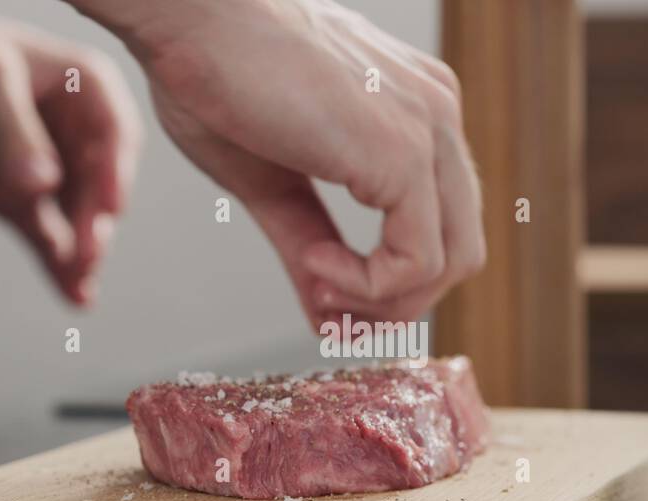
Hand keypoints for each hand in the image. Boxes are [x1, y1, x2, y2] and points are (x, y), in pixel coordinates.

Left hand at [0, 0, 142, 304]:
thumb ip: (14, 131)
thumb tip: (43, 186)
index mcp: (83, 87)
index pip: (115, 134)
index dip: (117, 171)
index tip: (110, 207)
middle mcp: (75, 130)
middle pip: (101, 184)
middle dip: (95, 219)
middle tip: (86, 252)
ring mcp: (48, 168)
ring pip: (79, 218)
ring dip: (83, 250)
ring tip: (79, 278)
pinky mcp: (19, 200)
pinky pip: (48, 239)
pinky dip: (58, 267)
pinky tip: (74, 295)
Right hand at [78, 0, 484, 328]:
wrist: (188, 16)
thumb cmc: (213, 76)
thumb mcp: (272, 183)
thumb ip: (310, 248)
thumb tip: (330, 323)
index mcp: (413, 113)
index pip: (441, 225)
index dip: (391, 281)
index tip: (325, 292)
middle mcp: (436, 115)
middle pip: (459, 250)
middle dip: (396, 302)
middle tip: (330, 309)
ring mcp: (429, 130)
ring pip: (452, 263)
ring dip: (382, 300)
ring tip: (316, 281)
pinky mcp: (405, 151)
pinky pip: (418, 261)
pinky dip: (369, 285)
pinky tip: (316, 264)